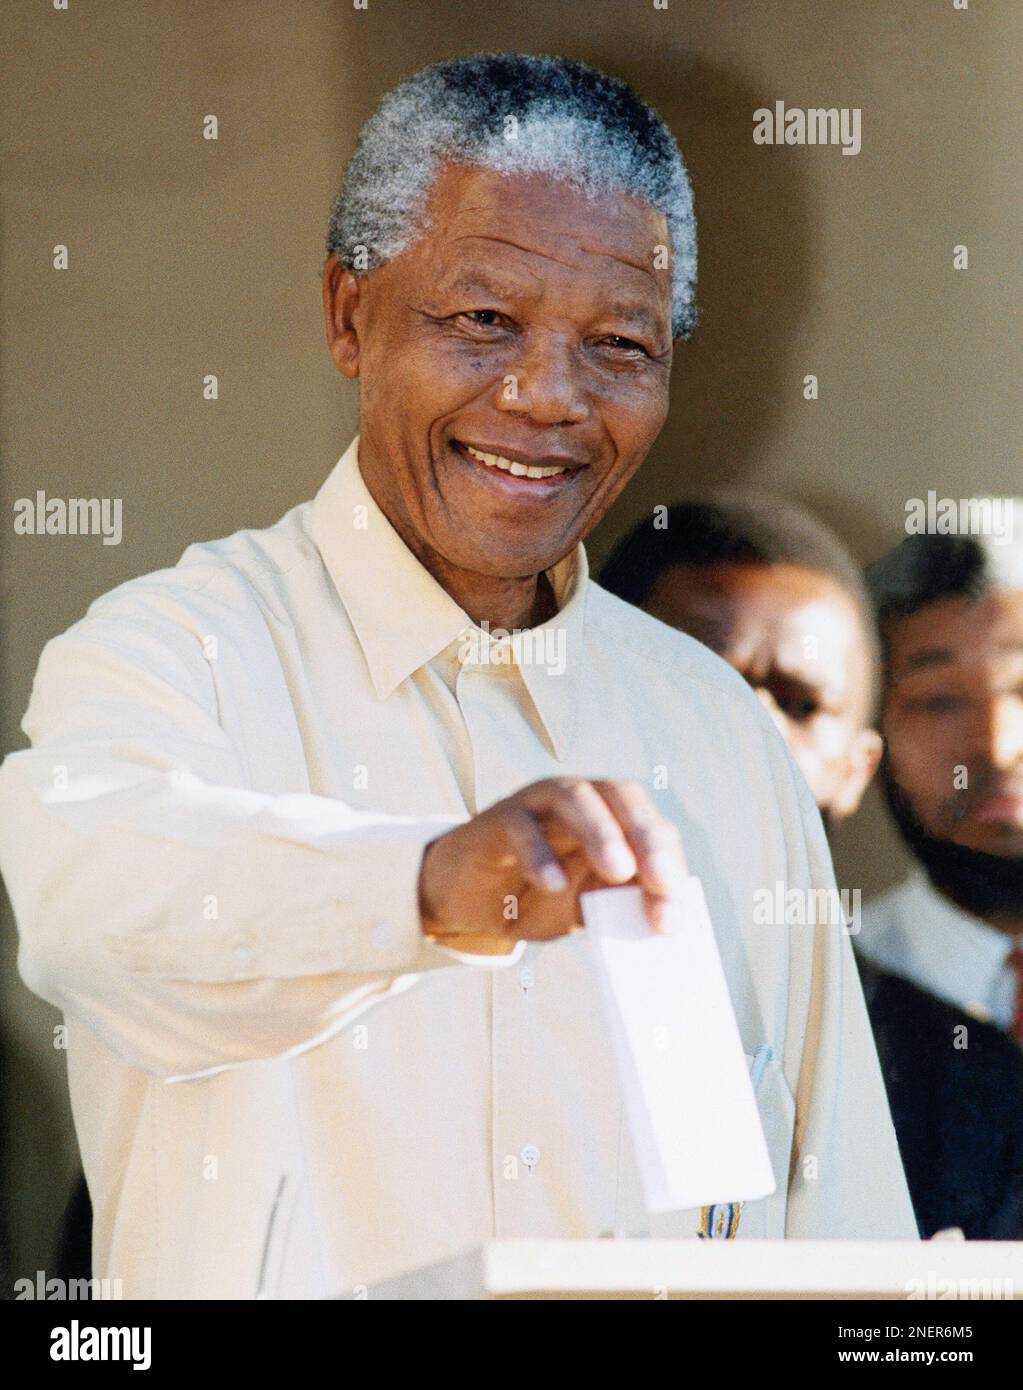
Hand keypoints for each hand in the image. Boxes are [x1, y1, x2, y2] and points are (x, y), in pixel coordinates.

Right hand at [418, 777, 688, 953]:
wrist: (469, 903)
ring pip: (573, 796)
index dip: (667, 863)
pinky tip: (552, 884)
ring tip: (617, 871)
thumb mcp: (584, 910)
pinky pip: (519, 825)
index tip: (671, 915)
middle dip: (645, 836)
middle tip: (660, 881)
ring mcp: (536, 804)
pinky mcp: (497, 819)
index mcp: (609, 818)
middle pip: (620, 795)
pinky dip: (538, 852)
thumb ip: (618, 908)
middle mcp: (578, 800)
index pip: (650, 825)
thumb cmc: (535, 898)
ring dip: (600, 831)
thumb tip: (660, 926)